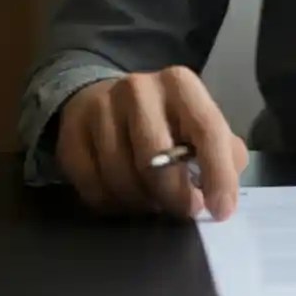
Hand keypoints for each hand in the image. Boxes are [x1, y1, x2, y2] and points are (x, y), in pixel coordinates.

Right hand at [56, 67, 248, 219]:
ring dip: (142, 202)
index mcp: (180, 84)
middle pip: (157, 157)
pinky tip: (125, 199)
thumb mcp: (201, 126)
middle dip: (174, 195)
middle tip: (182, 211)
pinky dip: (113, 204)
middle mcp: (139, 89)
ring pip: (121, 176)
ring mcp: (100, 108)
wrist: (107, 100)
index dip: (218, 174)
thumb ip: (224, 153)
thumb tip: (224, 192)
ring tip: (154, 203)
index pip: (207, 129)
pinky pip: (92, 187)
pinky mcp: (71, 133)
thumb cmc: (166, 120)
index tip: (221, 210)